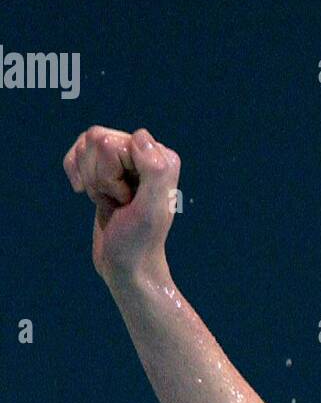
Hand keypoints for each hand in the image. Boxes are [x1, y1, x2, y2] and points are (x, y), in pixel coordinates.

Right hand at [63, 126, 180, 282]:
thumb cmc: (137, 242)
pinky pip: (77, 152)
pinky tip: (86, 192)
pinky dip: (76, 173)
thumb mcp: (150, 211)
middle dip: (99, 176)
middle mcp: (147, 154)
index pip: (114, 142)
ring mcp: (126, 161)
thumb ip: (155, 171)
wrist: (127, 266)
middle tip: (119, 202)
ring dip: (89, 178)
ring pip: (85, 144)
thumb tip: (140, 136)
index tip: (128, 200)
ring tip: (110, 201)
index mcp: (163, 158)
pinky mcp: (108, 170)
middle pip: (97, 139)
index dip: (111, 173)